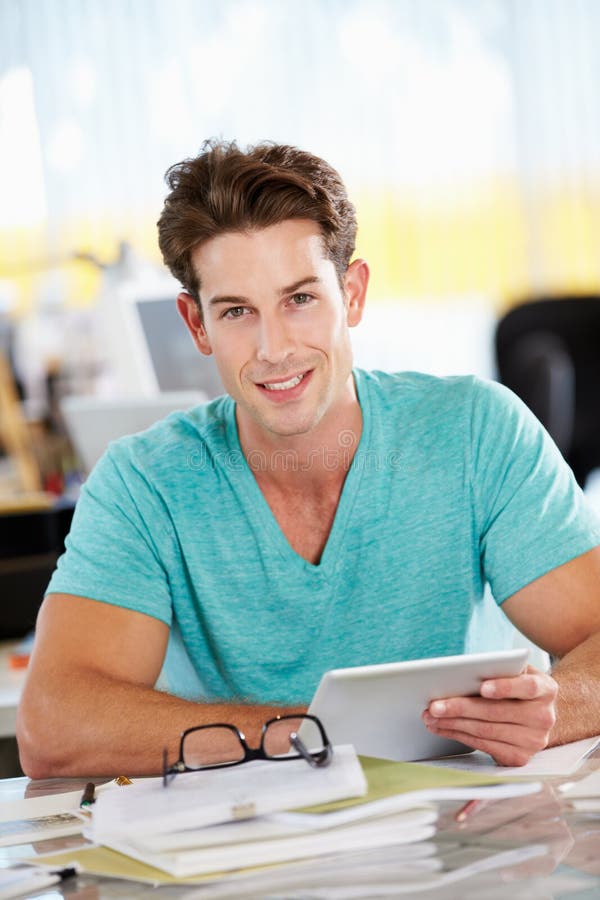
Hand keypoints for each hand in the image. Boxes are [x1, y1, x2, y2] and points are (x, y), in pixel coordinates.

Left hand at [422, 665, 557, 765]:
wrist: (540, 716)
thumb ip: (502, 669)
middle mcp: (544, 717)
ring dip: (453, 724)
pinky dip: (460, 736)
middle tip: (434, 705)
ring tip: (431, 717)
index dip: (505, 687)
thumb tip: (463, 672)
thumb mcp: (518, 673)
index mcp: (546, 690)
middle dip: (461, 708)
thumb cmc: (519, 688)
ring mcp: (534, 741)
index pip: (528, 687)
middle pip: (497, 712)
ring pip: (486, 731)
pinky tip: (443, 728)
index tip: (483, 687)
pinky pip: (484, 746)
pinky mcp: (520, 757)